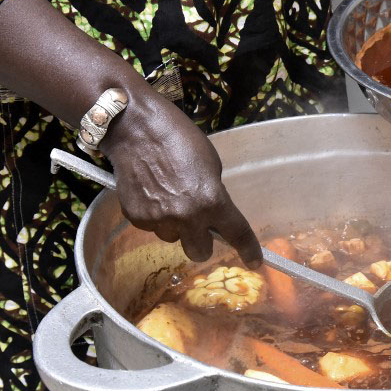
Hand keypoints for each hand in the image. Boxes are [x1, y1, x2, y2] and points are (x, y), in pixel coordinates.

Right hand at [100, 94, 261, 266]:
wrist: (136, 128)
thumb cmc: (179, 138)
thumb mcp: (210, 165)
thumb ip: (214, 194)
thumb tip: (213, 214)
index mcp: (212, 200)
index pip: (237, 233)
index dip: (248, 250)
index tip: (254, 262)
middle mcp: (187, 216)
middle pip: (199, 252)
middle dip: (201, 241)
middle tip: (198, 225)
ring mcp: (159, 219)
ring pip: (172, 238)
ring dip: (175, 226)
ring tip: (167, 197)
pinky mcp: (136, 218)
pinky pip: (151, 227)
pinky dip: (154, 216)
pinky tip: (151, 193)